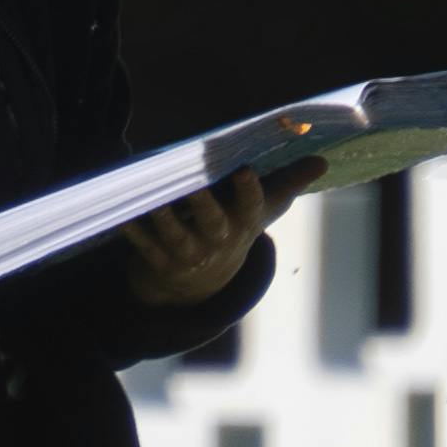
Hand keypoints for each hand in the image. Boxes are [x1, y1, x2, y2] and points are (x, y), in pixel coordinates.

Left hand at [117, 157, 316, 308]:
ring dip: (165, 218)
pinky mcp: (161, 262)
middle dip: (204, 204)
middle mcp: (218, 240)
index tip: (244, 170)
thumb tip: (322, 161)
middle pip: (213, 221)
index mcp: (244, 223)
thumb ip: (288, 182)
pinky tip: (124, 215)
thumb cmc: (233, 229)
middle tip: (194, 183)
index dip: (249, 190)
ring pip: (176, 236)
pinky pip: (146, 246)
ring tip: (155, 198)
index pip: (252, 205)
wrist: (199, 284)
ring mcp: (189, 254)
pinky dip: (135, 232)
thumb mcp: (262, 210)